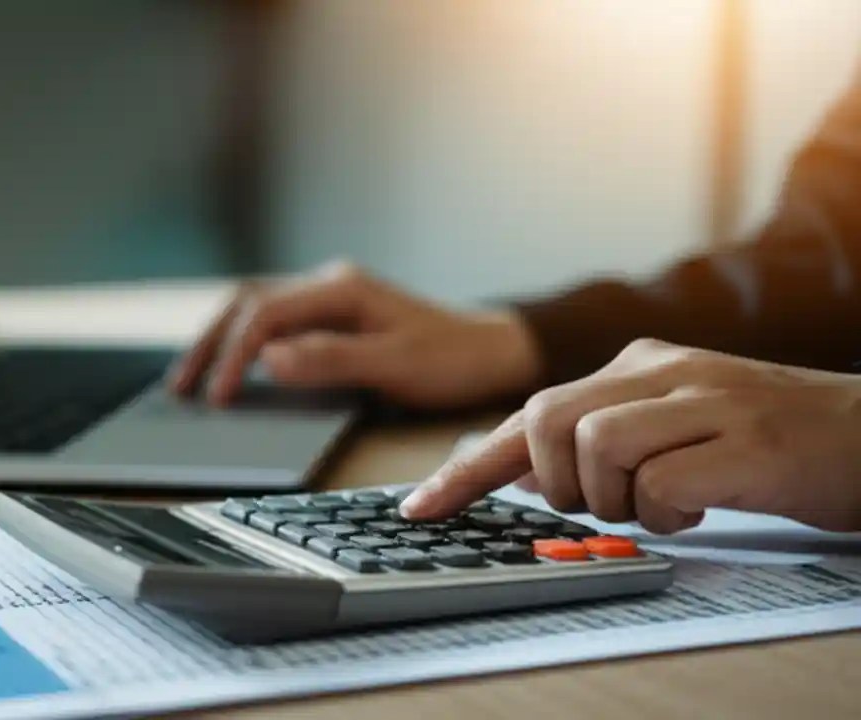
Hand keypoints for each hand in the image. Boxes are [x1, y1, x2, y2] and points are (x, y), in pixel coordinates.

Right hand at [170, 262, 542, 407]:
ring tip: (189, 381)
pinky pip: (272, 325)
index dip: (234, 355)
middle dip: (208, 344)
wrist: (491, 351)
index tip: (221, 398)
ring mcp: (327, 300)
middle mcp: (327, 286)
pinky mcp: (329, 319)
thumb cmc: (452, 359)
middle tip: (180, 388)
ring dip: (218, 342)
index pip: (265, 314)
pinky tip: (228, 372)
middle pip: (246, 303)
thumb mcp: (396, 365)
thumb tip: (268, 359)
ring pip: (253, 311)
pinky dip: (241, 347)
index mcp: (340, 289)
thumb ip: (332, 360)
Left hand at [401, 339, 860, 532]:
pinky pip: (661, 482)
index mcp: (637, 366)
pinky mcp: (744, 441)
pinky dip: (668, 510)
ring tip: (669, 501)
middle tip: (604, 501)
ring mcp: (705, 400)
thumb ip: (605, 439)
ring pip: (595, 447)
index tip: (423, 506)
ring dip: (618, 499)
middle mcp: (663, 371)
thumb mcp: (675, 426)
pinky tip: (704, 503)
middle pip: (546, 421)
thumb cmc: (766, 441)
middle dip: (554, 481)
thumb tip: (531, 477)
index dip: (468, 466)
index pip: (528, 413)